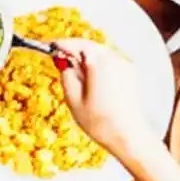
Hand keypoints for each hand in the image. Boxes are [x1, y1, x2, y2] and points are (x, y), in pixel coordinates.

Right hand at [55, 39, 151, 153]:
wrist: (129, 137)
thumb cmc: (100, 122)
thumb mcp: (73, 99)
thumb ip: (66, 74)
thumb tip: (63, 61)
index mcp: (100, 63)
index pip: (78, 44)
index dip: (62, 44)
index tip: (49, 46)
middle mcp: (115, 59)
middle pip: (90, 47)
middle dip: (74, 50)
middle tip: (59, 58)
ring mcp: (125, 66)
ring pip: (100, 54)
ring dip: (86, 58)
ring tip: (73, 72)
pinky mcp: (130, 75)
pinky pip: (109, 63)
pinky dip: (97, 65)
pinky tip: (90, 80)